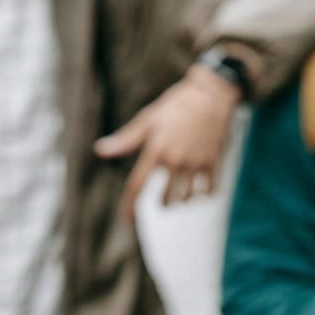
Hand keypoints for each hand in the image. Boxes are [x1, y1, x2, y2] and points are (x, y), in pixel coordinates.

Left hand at [94, 64, 242, 220]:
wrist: (211, 93)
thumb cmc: (177, 104)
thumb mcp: (148, 119)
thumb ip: (126, 140)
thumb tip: (100, 150)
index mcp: (155, 150)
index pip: (137, 186)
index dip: (130, 206)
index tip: (127, 220)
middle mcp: (175, 160)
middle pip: (165, 199)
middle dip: (163, 203)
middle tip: (164, 200)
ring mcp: (195, 162)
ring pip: (186, 198)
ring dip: (182, 201)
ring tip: (182, 196)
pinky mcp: (213, 161)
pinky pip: (209, 190)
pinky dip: (204, 194)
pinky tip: (202, 190)